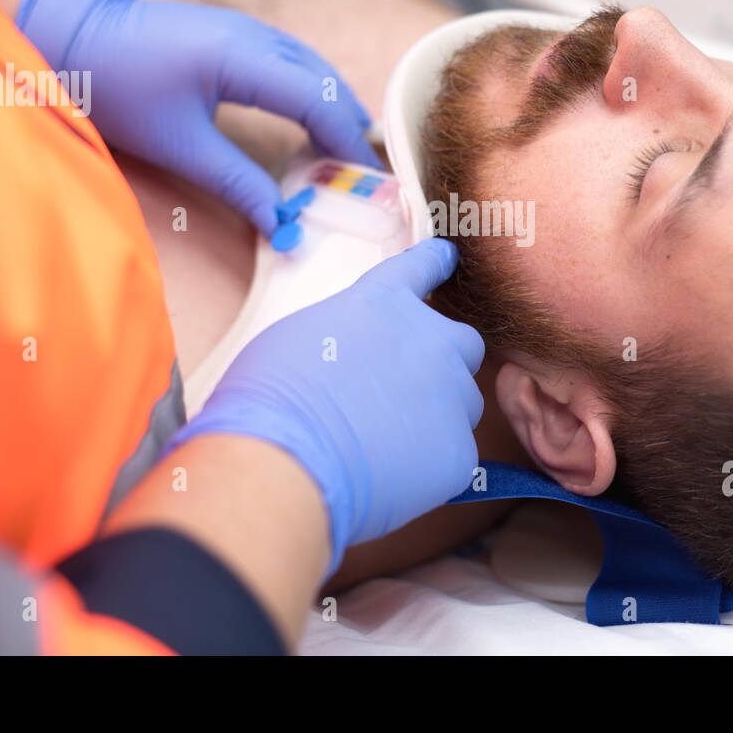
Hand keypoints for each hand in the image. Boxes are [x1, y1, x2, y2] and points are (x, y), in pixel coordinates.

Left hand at [16, 0, 379, 235]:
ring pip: (312, 68)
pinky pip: (292, 61)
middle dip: (350, 126)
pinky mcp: (233, 32)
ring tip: (346, 151)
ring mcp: (245, 28)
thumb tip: (282, 225)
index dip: (347, 141)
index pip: (317, 101)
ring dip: (333, 107)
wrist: (72, 36)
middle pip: (325, 81)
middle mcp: (253, 35)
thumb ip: (238, 184)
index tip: (365, 178)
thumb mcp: (180, 145)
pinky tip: (310, 119)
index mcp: (242, 57)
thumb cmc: (118, 87)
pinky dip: (312, 92)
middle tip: (365, 173)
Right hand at [167, 239, 485, 575]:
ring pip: (463, 403)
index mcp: (384, 302)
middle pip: (463, 342)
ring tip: (386, 441)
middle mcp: (430, 339)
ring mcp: (451, 394)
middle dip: (444, 360)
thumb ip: (345, 334)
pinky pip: (453, 454)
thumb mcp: (298, 336)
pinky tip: (389, 475)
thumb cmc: (269, 399)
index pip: (422, 266)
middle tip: (405, 390)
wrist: (286, 461)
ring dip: (437, 415)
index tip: (447, 257)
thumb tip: (356, 357)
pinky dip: (429, 465)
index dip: (435, 262)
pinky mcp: (459, 450)